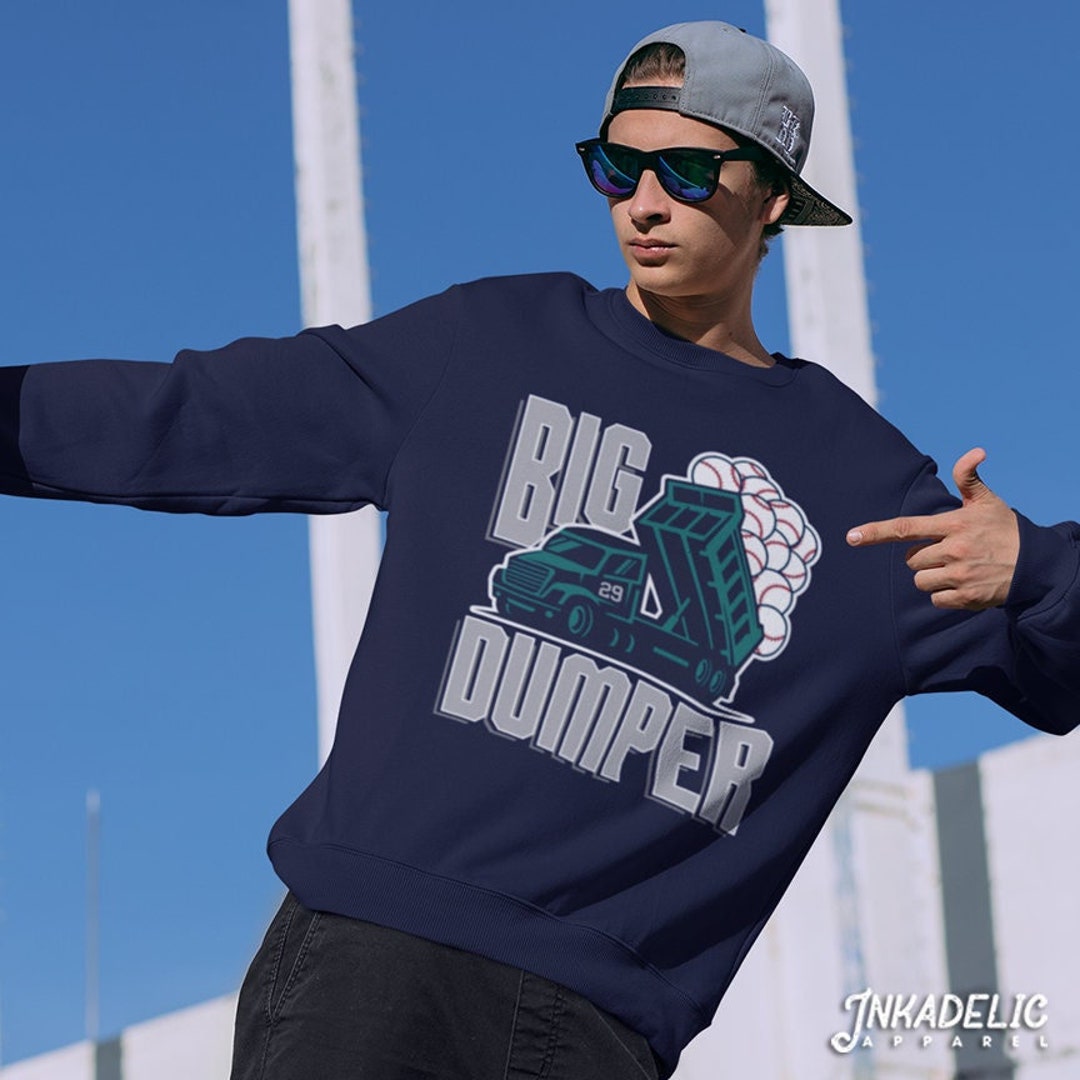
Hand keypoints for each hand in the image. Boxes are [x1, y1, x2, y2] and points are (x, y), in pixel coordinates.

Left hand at [846, 448, 1019, 610]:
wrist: (1035, 565)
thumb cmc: (1005, 530)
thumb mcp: (987, 501)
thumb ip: (969, 478)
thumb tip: (976, 451)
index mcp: (953, 525)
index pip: (906, 527)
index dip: (876, 532)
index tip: (851, 536)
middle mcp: (954, 550)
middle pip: (911, 560)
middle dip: (924, 558)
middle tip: (949, 553)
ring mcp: (960, 574)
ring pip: (920, 580)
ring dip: (933, 577)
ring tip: (957, 569)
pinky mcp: (967, 597)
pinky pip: (936, 599)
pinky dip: (945, 595)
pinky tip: (964, 585)